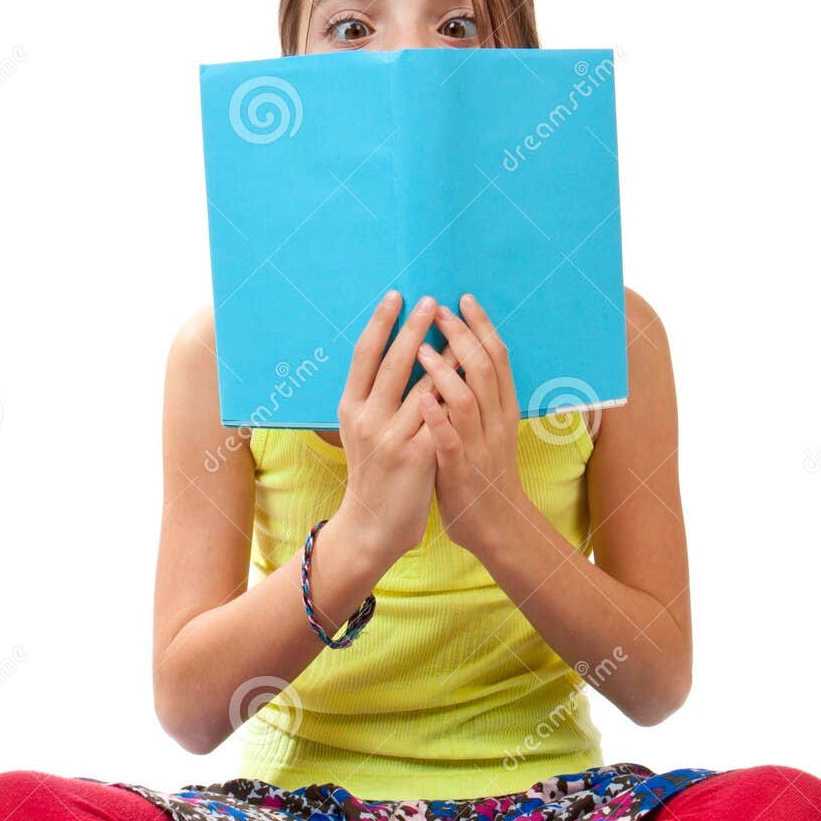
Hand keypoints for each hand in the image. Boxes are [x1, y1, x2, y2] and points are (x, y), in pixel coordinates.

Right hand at [333, 291, 440, 570]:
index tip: (396, 295)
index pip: (363, 355)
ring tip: (458, 327)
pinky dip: (456, 391)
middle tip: (432, 299)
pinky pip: (442, 415)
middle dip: (413, 327)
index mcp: (349, 408)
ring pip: (423, 385)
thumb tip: (395, 356)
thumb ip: (374, 399)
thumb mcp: (362, 432)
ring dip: (443, 353)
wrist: (372, 526)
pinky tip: (471, 372)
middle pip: (393, 362)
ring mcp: (391, 437)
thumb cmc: (374, 474)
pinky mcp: (417, 456)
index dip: (380, 322)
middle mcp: (365, 419)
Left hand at [416, 295, 528, 559]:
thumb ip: (475, 396)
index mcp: (503, 409)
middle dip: (462, 336)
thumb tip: (457, 356)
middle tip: (439, 309)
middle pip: (485, 370)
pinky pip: (450, 441)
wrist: (497, 526)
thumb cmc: (482, 472)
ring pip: (468, 401)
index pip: (497, 358)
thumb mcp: (487, 429)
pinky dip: (437, 419)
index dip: (481, 326)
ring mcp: (479, 447)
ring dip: (445, 372)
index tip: (463, 298)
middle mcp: (495, 423)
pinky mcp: (460, 471)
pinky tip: (421, 400)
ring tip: (423, 348)